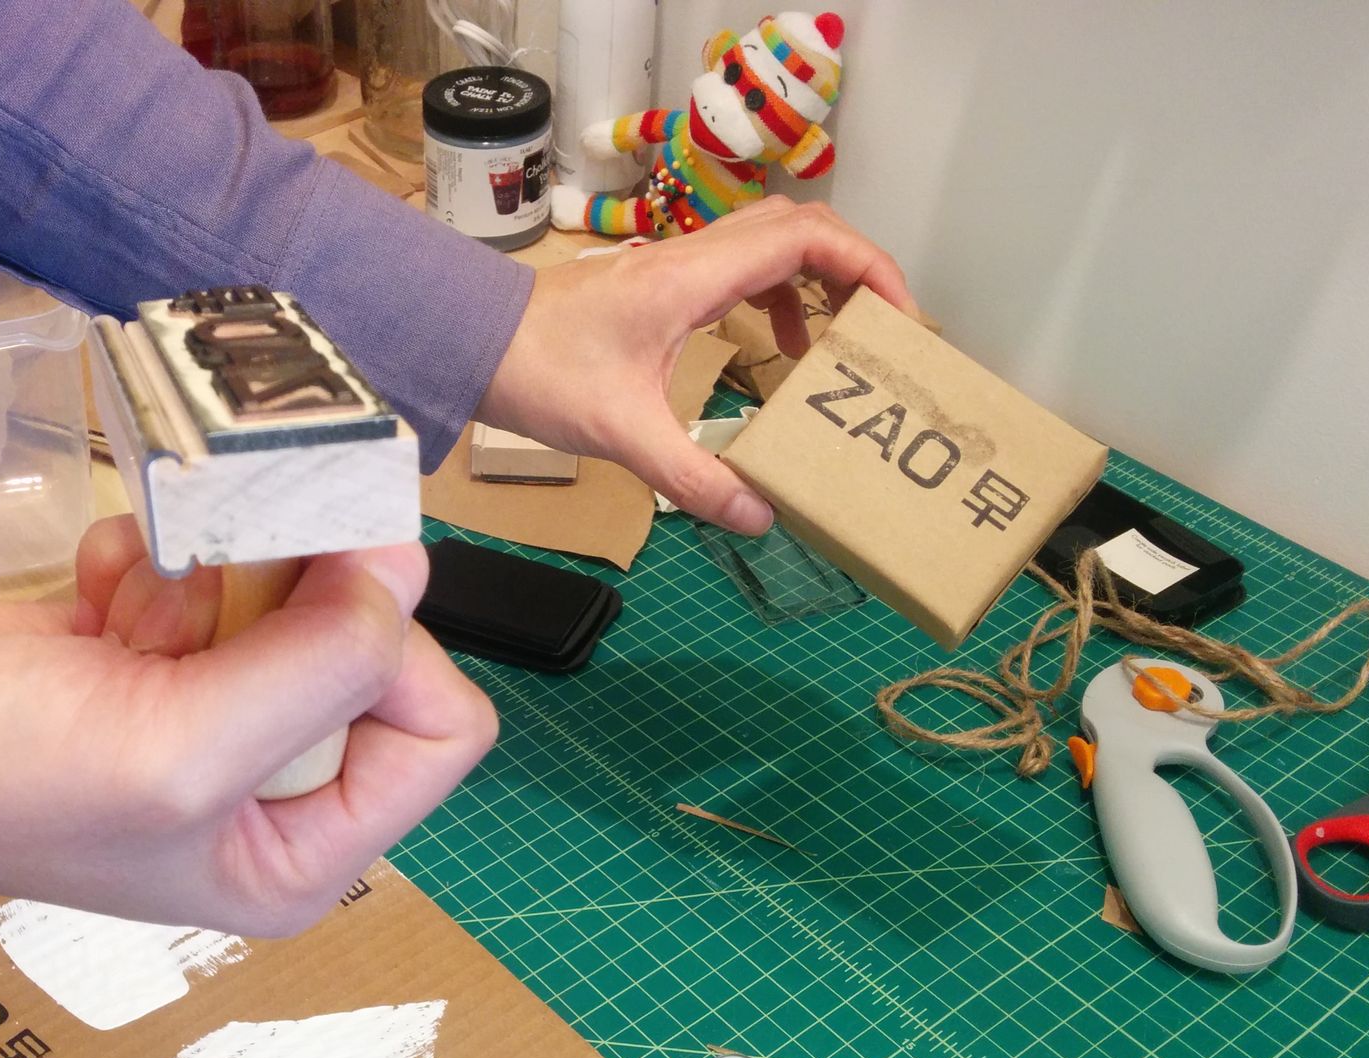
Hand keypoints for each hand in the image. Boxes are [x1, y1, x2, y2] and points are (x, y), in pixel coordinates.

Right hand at [0, 524, 496, 935]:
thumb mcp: (181, 749)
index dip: (393, 652)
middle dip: (281, 607)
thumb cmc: (4, 780)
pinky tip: (93, 602)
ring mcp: (221, 713)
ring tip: (127, 621)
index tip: (312, 602)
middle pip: (371, 644)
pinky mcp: (165, 649)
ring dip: (207, 579)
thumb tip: (409, 564)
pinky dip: (156, 562)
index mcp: (306, 852)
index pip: (443, 728)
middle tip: (192, 611)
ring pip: (290, 589)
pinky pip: (215, 565)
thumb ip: (319, 663)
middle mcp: (278, 790)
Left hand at [475, 199, 916, 533]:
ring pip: (768, 245)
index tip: (899, 317)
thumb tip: (761, 518)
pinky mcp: (657, 284)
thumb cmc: (538, 373)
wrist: (469, 342)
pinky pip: (737, 270)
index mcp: (693, 276)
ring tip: (831, 350)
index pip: (807, 239)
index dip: (868, 266)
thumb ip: (694, 478)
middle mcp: (690, 256)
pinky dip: (771, 299)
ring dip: (813, 286)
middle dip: (855, 272)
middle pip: (800, 228)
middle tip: (881, 331)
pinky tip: (768, 351)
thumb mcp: (624, 435)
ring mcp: (672, 265)